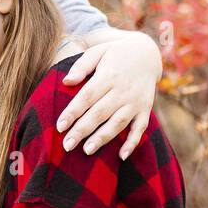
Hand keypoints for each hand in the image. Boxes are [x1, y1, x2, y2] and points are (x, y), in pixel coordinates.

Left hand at [57, 29, 160, 160]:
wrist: (147, 53)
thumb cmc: (114, 54)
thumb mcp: (97, 51)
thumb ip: (81, 66)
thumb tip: (66, 82)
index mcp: (109, 75)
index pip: (88, 96)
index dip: (73, 112)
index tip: (60, 126)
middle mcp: (123, 90)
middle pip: (100, 113)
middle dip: (83, 130)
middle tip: (67, 145)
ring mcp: (136, 101)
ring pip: (118, 123)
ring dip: (103, 137)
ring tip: (87, 150)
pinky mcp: (145, 109)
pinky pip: (140, 128)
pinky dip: (133, 142)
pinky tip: (121, 156)